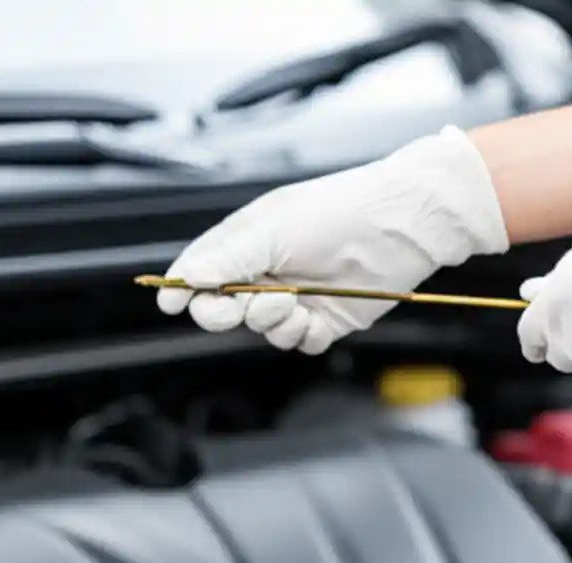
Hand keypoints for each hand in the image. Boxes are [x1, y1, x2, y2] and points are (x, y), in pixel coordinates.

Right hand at [157, 127, 507, 353]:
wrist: (399, 226)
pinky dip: (300, 336)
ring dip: (270, 322)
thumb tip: (187, 278)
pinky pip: (297, 342)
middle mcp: (269, 271)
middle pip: (222, 308)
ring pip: (260, 329)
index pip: (202, 269)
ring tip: (293, 302)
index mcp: (249, 241)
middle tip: (239, 305)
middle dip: (223, 312)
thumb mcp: (271, 230)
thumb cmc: (336, 211)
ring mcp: (297, 298)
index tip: (172, 302)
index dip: (183, 288)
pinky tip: (314, 318)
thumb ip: (226, 259)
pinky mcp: (325, 320)